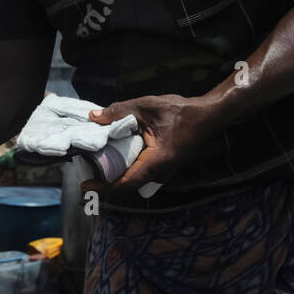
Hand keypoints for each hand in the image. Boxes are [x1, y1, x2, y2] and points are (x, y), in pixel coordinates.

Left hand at [83, 94, 219, 194]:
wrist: (208, 116)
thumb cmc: (181, 111)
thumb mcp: (146, 107)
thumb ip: (119, 111)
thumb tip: (93, 117)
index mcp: (156, 161)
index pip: (126, 182)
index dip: (104, 187)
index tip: (85, 186)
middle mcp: (160, 172)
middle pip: (127, 185)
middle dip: (105, 182)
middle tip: (85, 174)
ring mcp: (164, 172)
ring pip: (134, 180)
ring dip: (115, 176)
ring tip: (95, 166)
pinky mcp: (164, 167)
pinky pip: (142, 173)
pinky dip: (126, 169)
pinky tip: (115, 158)